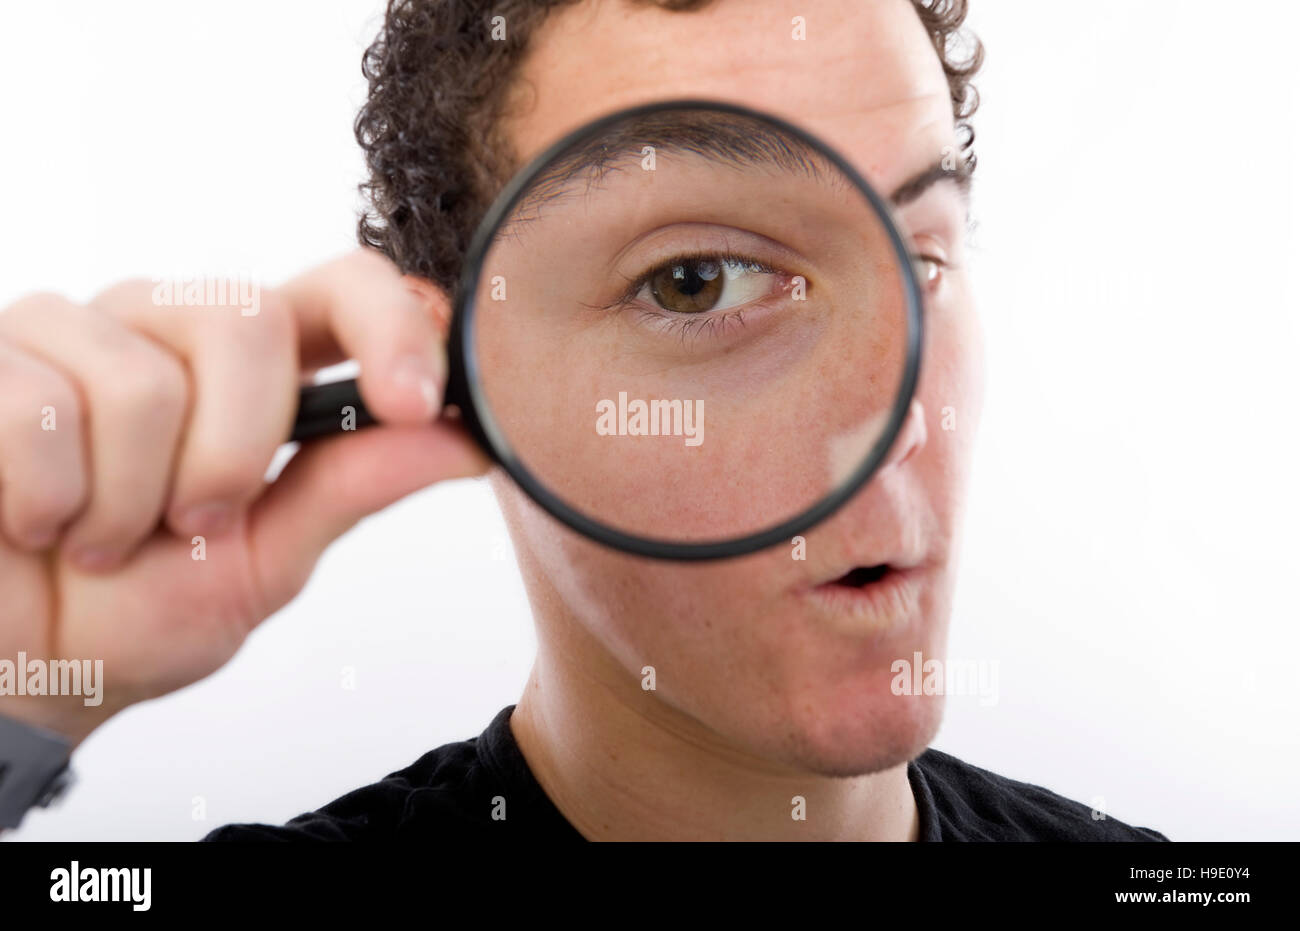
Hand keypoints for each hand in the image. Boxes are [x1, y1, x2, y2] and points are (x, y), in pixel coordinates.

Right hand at [0, 249, 487, 744]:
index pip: (341, 288)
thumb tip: (469, 441)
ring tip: (99, 537)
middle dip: (229, 455)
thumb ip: (354, 487)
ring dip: (125, 503)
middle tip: (190, 522)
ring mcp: (70, 330)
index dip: (388, 327)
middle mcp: (167, 326)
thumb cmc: (136, 610)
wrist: (18, 669)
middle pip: (246, 318)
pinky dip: (46, 502)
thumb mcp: (264, 561)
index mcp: (253, 369)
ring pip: (141, 383)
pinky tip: (32, 522)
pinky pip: (37, 409)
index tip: (414, 402)